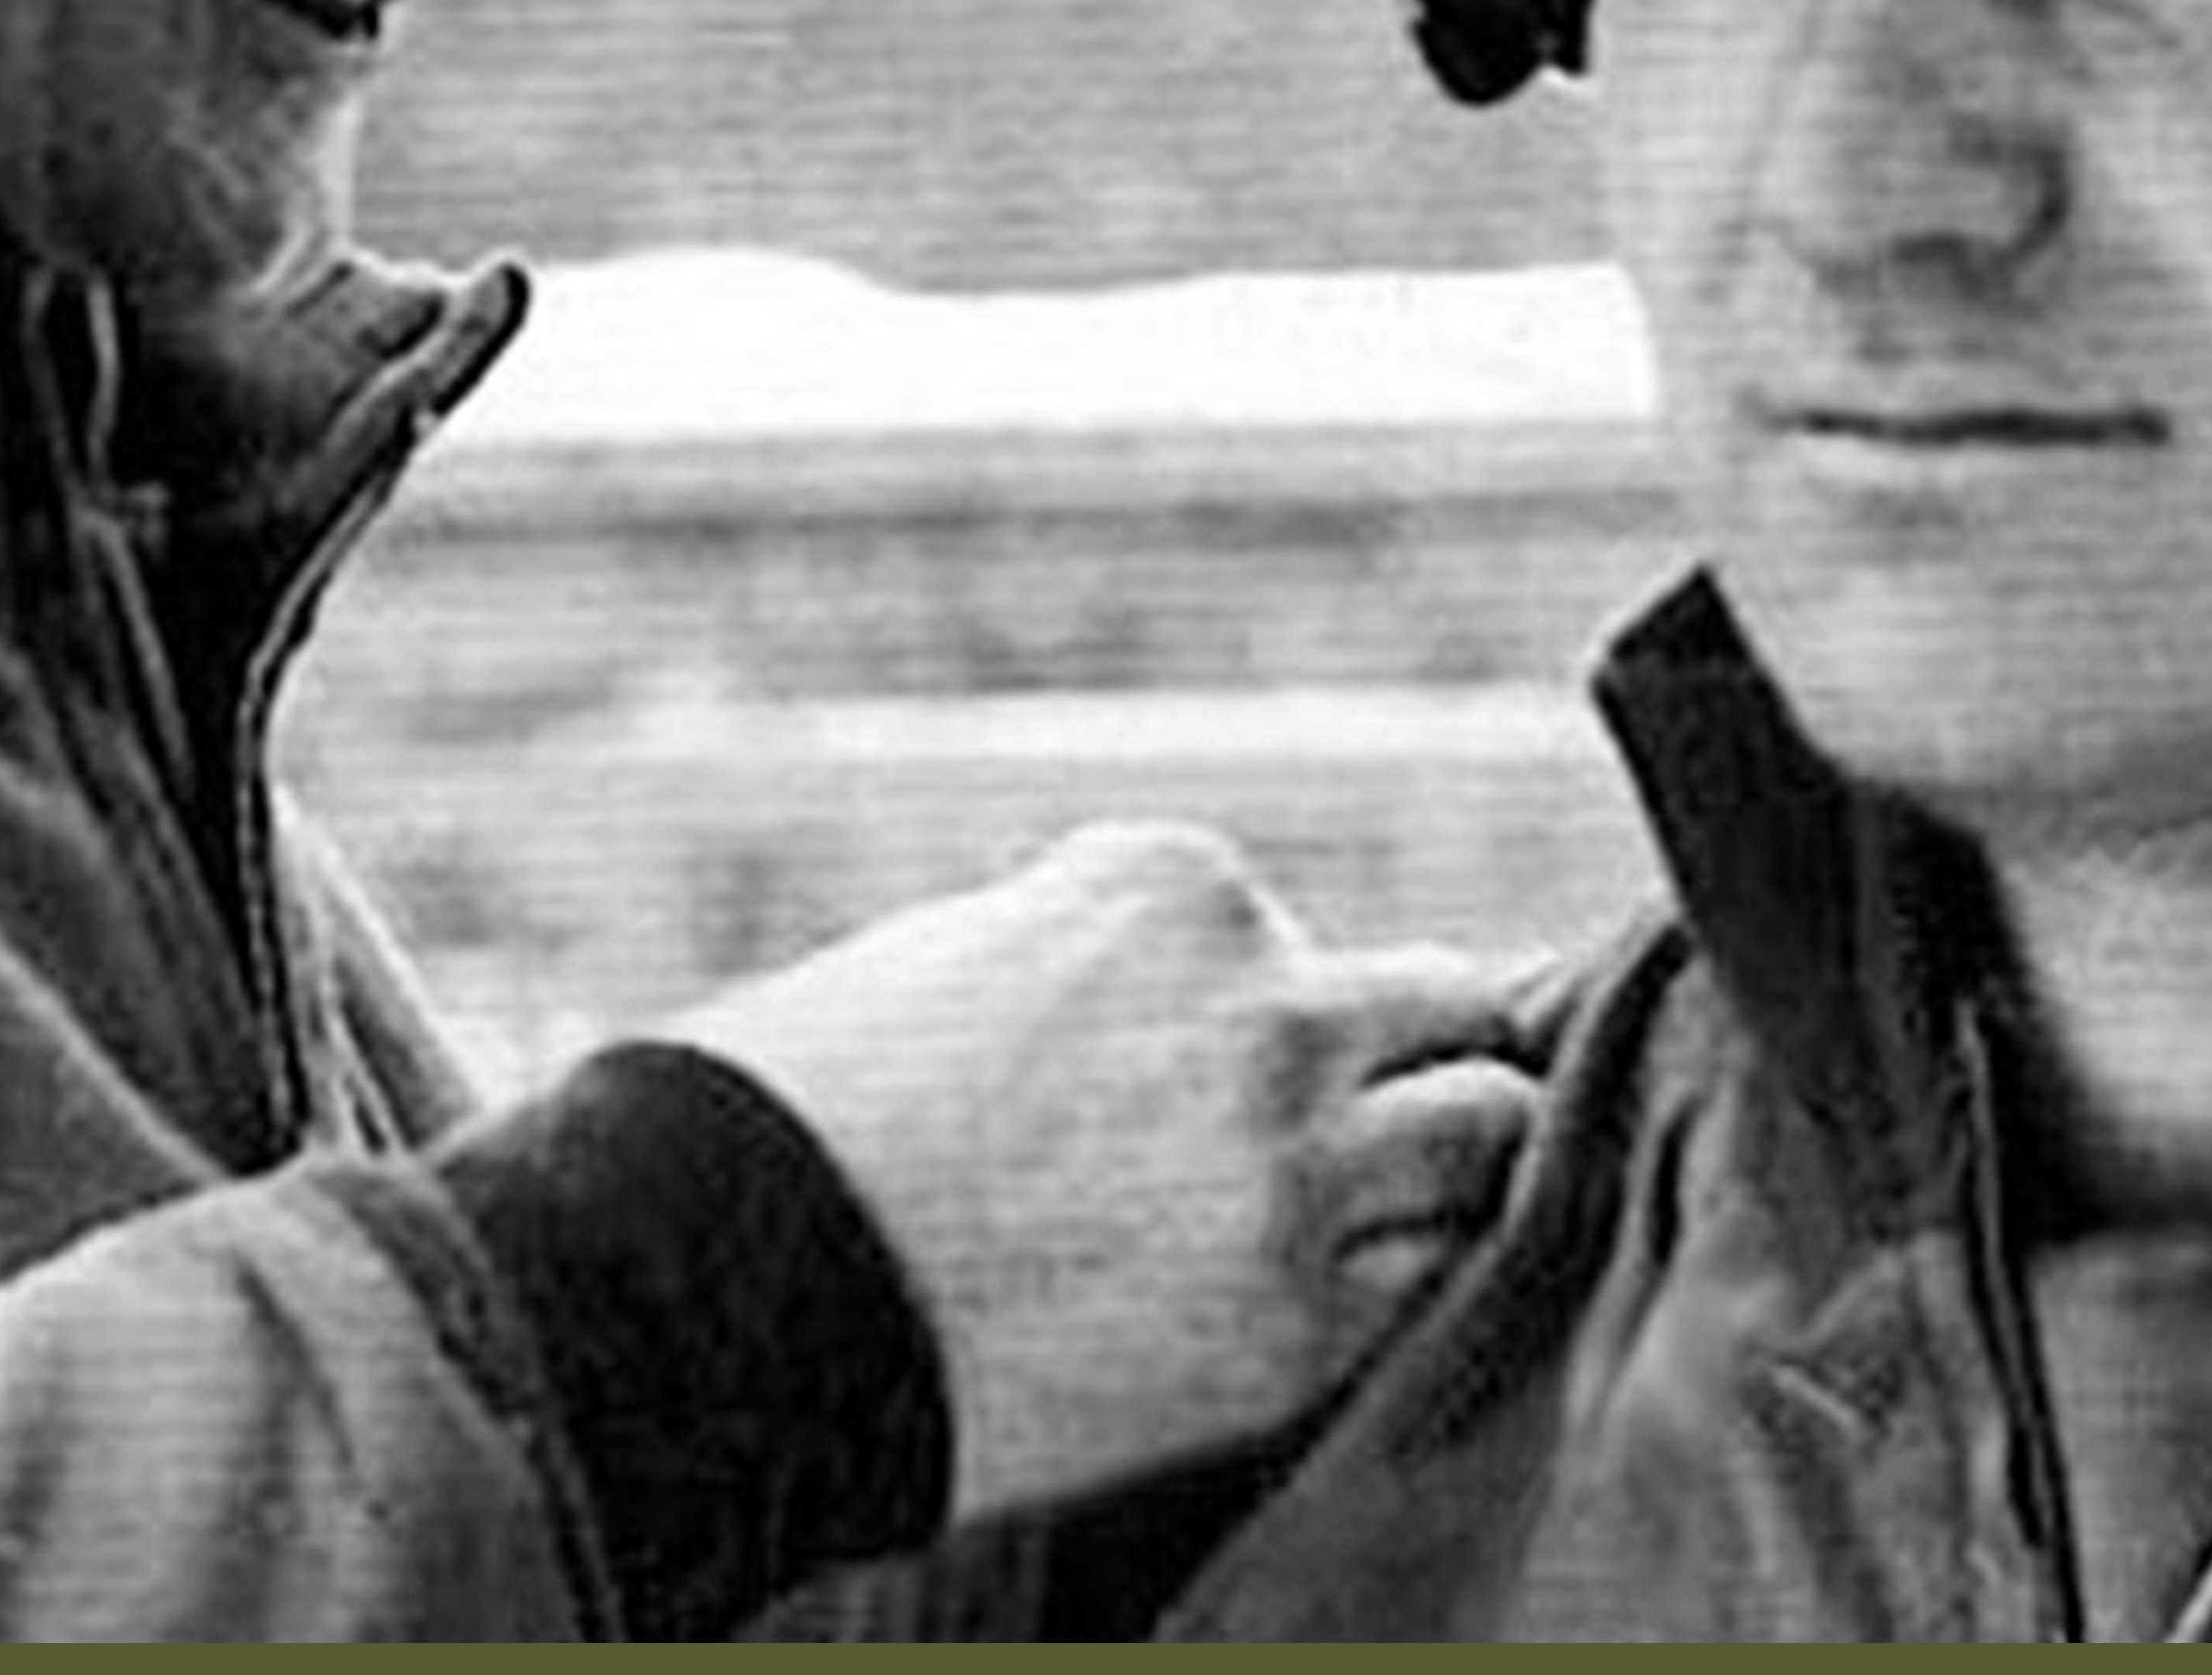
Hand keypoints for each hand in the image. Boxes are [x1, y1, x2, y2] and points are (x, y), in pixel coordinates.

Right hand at [664, 822, 1541, 1522]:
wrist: (720, 1294)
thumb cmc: (805, 1121)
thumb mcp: (962, 957)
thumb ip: (1106, 966)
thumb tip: (1184, 1009)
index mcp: (1172, 888)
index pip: (1292, 938)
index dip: (1258, 1015)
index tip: (1186, 1081)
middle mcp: (1265, 1010)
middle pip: (1451, 1007)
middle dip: (1407, 1062)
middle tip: (1354, 1132)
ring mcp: (1295, 1169)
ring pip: (1490, 1134)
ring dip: (1442, 1167)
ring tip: (1371, 1217)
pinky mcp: (1294, 1323)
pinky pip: (1431, 1281)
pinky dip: (1398, 1283)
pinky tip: (1325, 1301)